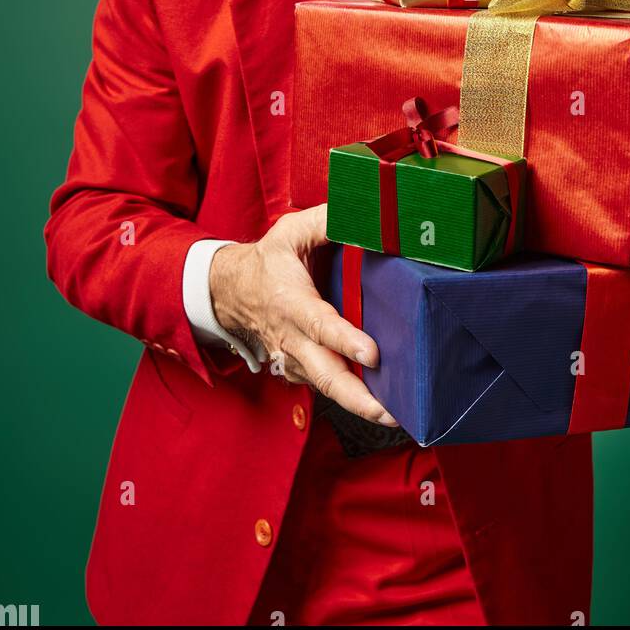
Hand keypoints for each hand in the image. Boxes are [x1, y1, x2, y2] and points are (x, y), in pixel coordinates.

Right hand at [209, 205, 397, 426]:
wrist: (231, 291)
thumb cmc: (268, 260)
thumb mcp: (292, 230)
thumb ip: (329, 221)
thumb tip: (366, 214)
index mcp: (291, 302)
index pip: (320, 325)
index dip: (345, 341)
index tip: (373, 355)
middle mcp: (292, 338)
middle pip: (325, 375)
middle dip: (358, 398)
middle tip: (391, 412)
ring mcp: (294, 359)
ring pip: (327, 387)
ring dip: (360, 405)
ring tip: (398, 415)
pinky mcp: (300, 370)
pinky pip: (326, 387)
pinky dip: (351, 400)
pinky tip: (380, 405)